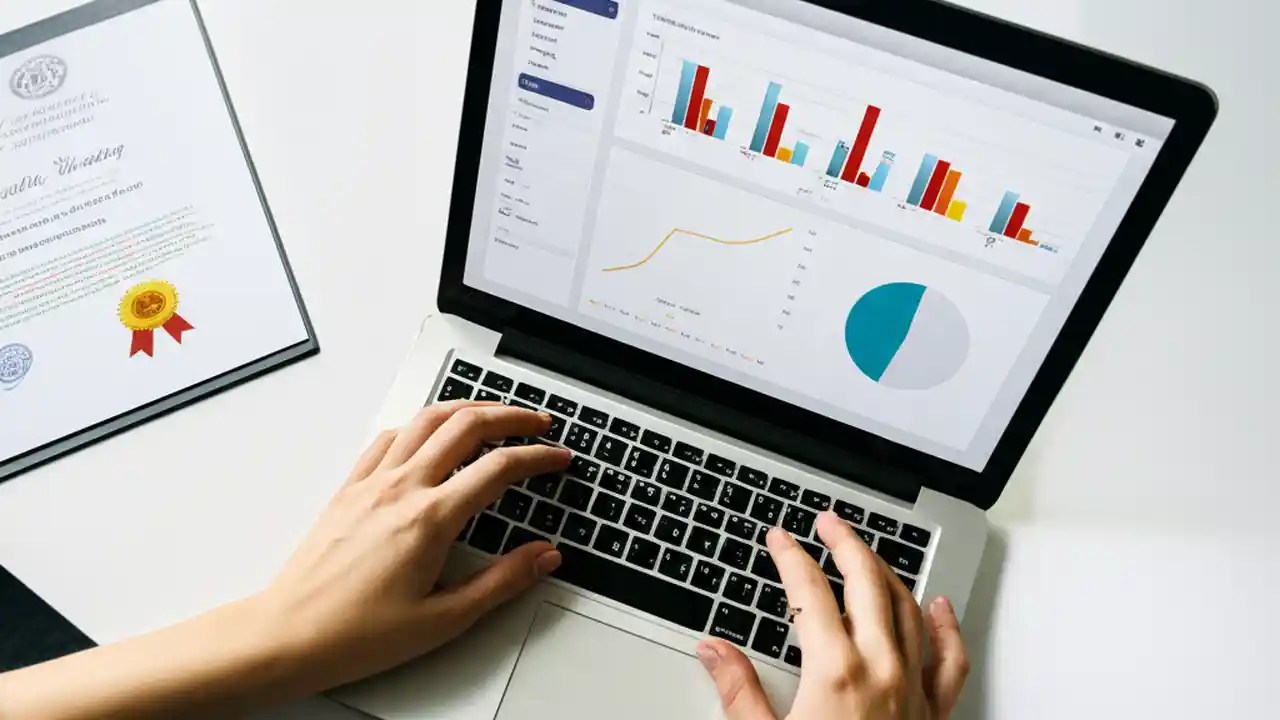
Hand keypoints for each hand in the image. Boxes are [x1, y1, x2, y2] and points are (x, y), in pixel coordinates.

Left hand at [252, 401, 570, 694]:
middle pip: (466, 426)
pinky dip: (420, 423)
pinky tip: (429, 430)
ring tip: (493, 412)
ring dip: (467, 407)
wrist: (289, 635)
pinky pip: (389, 437)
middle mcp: (401, 490)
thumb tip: (543, 557)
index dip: (538, 457)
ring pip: (426, 419)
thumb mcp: (445, 619)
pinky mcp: (349, 489)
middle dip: (511, 417)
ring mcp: (372, 484)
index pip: (499, 468)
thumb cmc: (356, 634)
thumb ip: (502, 582)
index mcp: (430, 520)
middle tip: (538, 424)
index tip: (558, 458)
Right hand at [697, 513, 969, 718]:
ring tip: (868, 552)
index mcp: (836, 672)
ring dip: (887, 572)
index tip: (779, 537)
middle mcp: (881, 670)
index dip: (791, 556)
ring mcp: (913, 689)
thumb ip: (738, 691)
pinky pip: (948, 657)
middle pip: (867, 582)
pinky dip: (944, 625)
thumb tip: (713, 651)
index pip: (809, 591)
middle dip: (846, 543)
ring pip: (908, 608)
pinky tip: (938, 606)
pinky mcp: (935, 713)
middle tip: (827, 522)